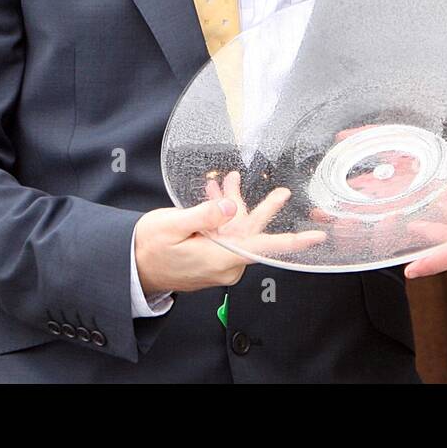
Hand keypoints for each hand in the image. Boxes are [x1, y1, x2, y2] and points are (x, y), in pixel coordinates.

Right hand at [134, 172, 322, 293]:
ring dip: (232, 205)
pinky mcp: (212, 257)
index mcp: (220, 259)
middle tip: (281, 193)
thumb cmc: (149, 248)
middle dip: (263, 209)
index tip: (316, 237)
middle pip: (253, 233)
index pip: (264, 249)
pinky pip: (225, 233)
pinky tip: (214, 193)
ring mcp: (219, 262)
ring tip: (229, 180)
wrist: (131, 268)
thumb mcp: (173, 225)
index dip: (292, 242)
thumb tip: (232, 207)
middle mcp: (225, 264)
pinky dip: (220, 214)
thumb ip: (205, 215)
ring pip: (237, 229)